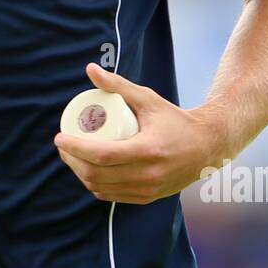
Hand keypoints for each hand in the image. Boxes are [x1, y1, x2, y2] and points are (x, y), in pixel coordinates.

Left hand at [54, 64, 227, 204]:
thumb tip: (90, 69)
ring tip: (72, 157)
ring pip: (101, 188)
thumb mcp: (148, 99)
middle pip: (96, 174)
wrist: (207, 146)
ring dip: (81, 174)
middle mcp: (147, 175)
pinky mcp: (148, 198)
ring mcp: (147, 190)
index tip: (60, 137)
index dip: (74, 148)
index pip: (100, 154)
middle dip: (72, 161)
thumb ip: (119, 85)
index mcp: (147, 150)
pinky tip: (88, 173)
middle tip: (64, 146)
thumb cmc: (174, 119)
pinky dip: (96, 186)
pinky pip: (113, 196)